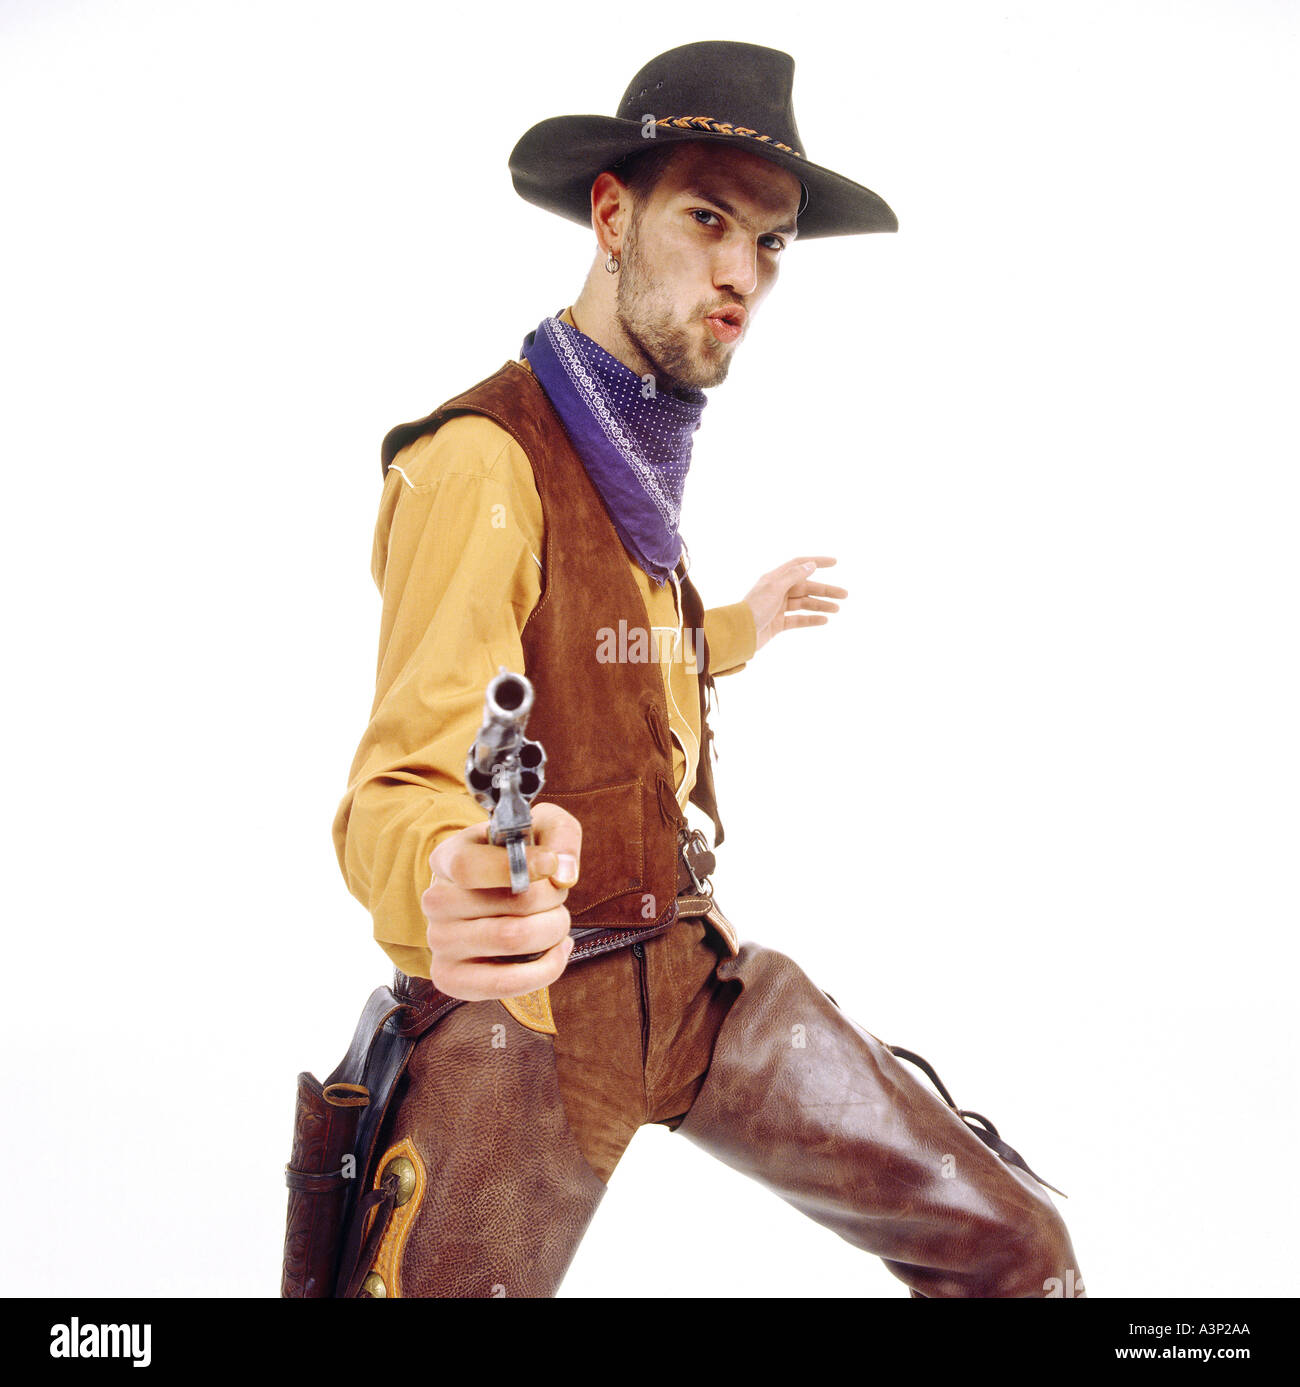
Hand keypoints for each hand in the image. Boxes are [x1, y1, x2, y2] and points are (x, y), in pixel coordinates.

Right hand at [422, 802, 581, 1000]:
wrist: (492, 897)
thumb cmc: (518, 860)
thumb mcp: (539, 828)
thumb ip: (559, 835)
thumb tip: (563, 875)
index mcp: (448, 858)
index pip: (470, 867)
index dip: (519, 866)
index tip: (550, 863)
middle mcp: (436, 901)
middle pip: (510, 905)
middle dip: (553, 899)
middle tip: (557, 896)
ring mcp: (439, 942)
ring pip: (514, 940)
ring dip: (553, 930)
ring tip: (555, 920)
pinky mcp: (450, 978)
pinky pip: (505, 984)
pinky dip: (546, 968)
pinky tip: (555, 950)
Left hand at [743, 556, 846, 652]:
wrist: (739, 634)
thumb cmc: (754, 608)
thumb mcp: (774, 589)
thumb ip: (794, 576)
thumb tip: (811, 564)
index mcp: (775, 578)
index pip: (799, 565)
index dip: (817, 562)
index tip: (835, 562)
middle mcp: (777, 591)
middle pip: (806, 587)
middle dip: (825, 590)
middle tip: (844, 594)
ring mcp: (778, 608)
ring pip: (804, 603)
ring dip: (821, 605)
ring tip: (837, 609)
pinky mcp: (778, 623)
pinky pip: (798, 619)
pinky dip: (811, 619)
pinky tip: (824, 620)